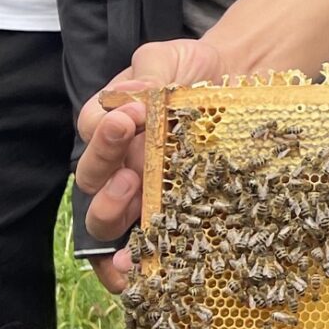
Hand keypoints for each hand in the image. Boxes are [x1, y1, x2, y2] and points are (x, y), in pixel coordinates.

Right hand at [75, 35, 227, 281]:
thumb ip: (151, 69)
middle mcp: (120, 162)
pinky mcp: (169, 217)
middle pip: (92, 179)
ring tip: (134, 204)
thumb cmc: (194, 74)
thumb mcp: (170, 60)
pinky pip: (142, 248)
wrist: (237, 86)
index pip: (91, 129)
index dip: (104, 130)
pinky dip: (136, 262)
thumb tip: (137, 93)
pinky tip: (141, 269)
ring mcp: (142, 194)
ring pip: (106, 219)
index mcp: (112, 124)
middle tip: (130, 169)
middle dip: (104, 174)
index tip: (130, 117)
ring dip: (112, 215)